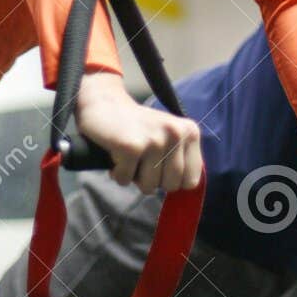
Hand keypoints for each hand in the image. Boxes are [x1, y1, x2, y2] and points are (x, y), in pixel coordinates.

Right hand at [74, 72, 201, 193]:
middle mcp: (176, 134)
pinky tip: (117, 153)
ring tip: (129, 154)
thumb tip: (186, 195)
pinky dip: (117, 173)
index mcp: (190, 132)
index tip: (158, 164)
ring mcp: (154, 140)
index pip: (191, 181)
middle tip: (141, 157)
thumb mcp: (169, 137)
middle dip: (151, 180)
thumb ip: (181, 160)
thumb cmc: (138, 126)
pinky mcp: (132, 146)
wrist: (105, 101)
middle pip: (170, 186)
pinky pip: (125, 180)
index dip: (170, 179)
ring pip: (148, 186)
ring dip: (133, 176)